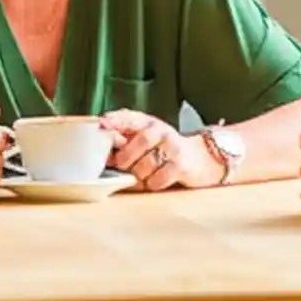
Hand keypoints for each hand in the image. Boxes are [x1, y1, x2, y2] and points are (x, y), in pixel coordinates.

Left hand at [100, 109, 220, 190]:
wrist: (201, 159)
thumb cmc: (164, 150)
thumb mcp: (146, 138)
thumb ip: (124, 139)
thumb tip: (99, 147)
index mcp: (148, 122)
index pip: (131, 116)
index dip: (117, 119)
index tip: (103, 123)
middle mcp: (161, 131)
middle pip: (139, 142)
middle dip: (126, 159)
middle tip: (122, 166)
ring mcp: (173, 147)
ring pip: (145, 165)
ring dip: (138, 176)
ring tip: (141, 175)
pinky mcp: (181, 165)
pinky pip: (157, 179)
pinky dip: (152, 184)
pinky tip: (155, 180)